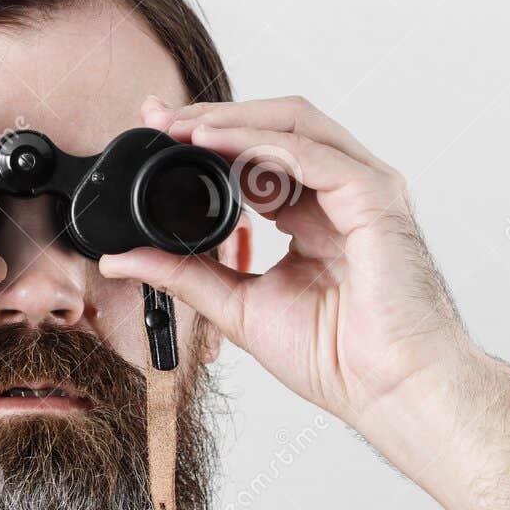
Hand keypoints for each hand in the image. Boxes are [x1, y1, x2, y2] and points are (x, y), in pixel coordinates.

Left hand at [100, 95, 482, 450]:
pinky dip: (261, 142)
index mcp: (313, 216)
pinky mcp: (376, 198)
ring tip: (180, 126)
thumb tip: (121, 259)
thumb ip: (183, 274)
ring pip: (294, 126)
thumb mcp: (236, 307)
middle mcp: (340, 194)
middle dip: (213, 118)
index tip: (157, 131)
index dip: (206, 139)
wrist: (387, 392)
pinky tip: (218, 144)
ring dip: (232, 121)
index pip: (257, 156)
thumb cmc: (337, 360)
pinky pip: (314, 153)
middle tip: (159, 117)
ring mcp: (363, 190)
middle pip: (275, 127)